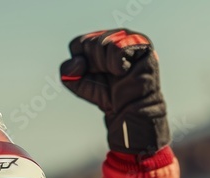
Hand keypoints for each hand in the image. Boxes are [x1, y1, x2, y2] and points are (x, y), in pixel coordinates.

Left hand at [60, 29, 169, 156]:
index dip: (82, 65)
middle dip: (94, 66)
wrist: (129, 111)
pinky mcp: (142, 43)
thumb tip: (78, 61)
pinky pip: (117, 47)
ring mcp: (129, 37)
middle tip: (109, 76)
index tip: (95, 76)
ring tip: (118, 74)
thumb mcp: (78, 84)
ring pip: (102, 43)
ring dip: (106, 66)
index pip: (78, 44)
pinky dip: (116, 64)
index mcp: (99, 40)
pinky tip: (124, 71)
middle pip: (89, 43)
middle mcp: (114, 35)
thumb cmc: (107, 95)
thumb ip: (67, 71)